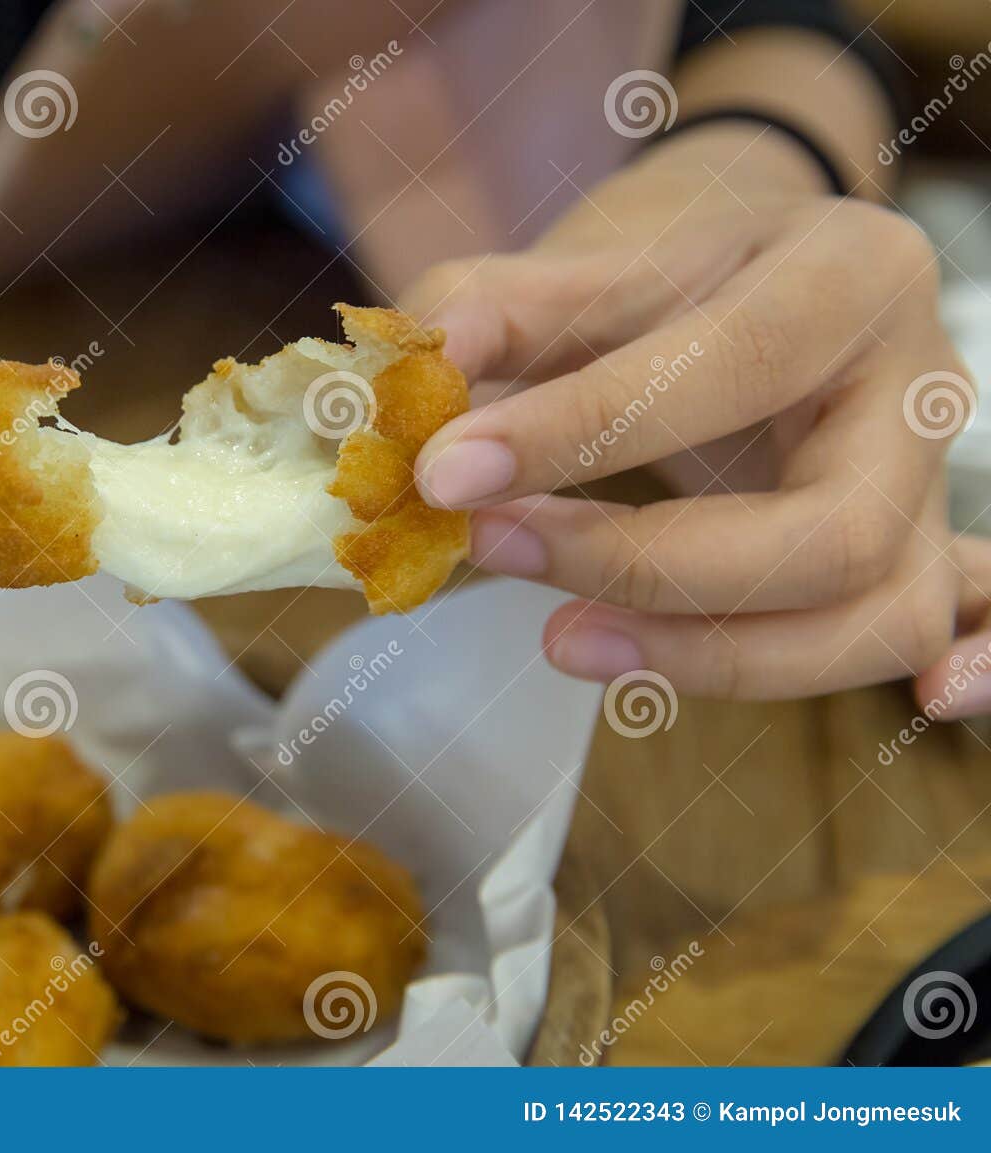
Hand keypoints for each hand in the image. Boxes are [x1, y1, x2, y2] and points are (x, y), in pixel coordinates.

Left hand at [405, 124, 987, 707]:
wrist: (762, 290)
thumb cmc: (671, 284)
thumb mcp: (586, 268)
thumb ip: (488, 314)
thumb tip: (399, 383)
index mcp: (845, 275)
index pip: (729, 364)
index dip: (582, 431)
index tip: (447, 471)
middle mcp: (918, 387)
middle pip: (827, 530)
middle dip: (647, 565)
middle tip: (490, 548)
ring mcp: (932, 488)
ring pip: (876, 613)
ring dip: (716, 654)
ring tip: (562, 642)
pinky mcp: (921, 559)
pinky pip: (964, 625)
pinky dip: (978, 674)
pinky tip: (934, 704)